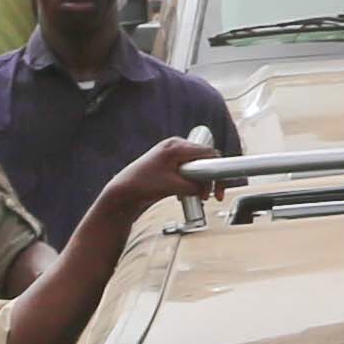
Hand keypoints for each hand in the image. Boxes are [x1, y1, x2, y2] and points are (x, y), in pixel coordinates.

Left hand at [95, 136, 218, 221]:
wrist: (123, 193)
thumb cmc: (142, 186)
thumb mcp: (173, 186)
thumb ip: (194, 186)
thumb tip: (206, 188)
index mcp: (176, 147)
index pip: (208, 153)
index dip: (218, 169)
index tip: (220, 186)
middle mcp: (175, 147)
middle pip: (204, 160)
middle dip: (209, 179)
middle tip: (208, 195)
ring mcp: (172, 155)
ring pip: (197, 167)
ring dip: (200, 183)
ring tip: (196, 196)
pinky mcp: (169, 165)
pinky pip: (188, 171)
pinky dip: (191, 183)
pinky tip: (184, 194)